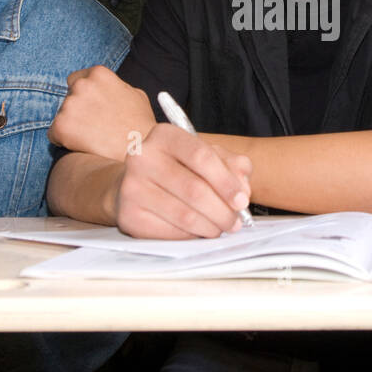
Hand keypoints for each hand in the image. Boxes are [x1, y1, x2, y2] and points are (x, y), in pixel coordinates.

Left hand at [48, 66, 156, 160]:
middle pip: (68, 96)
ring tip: (92, 138)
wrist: (138, 151)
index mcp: (99, 74)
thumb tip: (108, 89)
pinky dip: (63, 141)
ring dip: (72, 125)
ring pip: (62, 115)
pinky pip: (54, 134)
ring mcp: (69, 105)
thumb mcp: (136, 95)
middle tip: (93, 125)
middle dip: (77, 109)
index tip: (90, 108)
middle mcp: (82, 85)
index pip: (77, 79)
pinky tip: (82, 146)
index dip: (83, 95)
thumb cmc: (141, 125)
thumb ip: (116, 87)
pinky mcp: (61, 126)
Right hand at [114, 123, 252, 238]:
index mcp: (164, 135)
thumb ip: (230, 164)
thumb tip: (242, 188)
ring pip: (184, 215)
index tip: (242, 200)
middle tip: (236, 221)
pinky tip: (199, 231)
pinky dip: (192, 236)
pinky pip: (170, 232)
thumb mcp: (204, 155)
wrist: (134, 185)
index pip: (201, 156)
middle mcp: (142, 158)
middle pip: (194, 190)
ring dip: (211, 226)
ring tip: (222, 227)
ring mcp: (131, 187)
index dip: (226, 181)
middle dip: (222, 211)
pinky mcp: (128, 215)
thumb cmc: (177, 168)